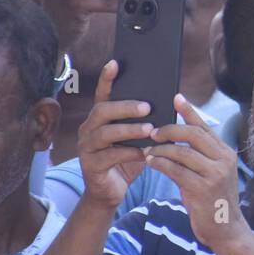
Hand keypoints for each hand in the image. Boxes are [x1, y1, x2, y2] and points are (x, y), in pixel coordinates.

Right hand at [77, 60, 154, 209]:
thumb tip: (167, 104)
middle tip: (147, 107)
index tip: (115, 63)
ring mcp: (86, 146)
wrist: (110, 192)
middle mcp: (89, 128)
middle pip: (103, 110)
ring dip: (129, 130)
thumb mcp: (136, 140)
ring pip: (105, 133)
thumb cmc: (126, 160)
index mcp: (100, 118)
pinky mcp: (90, 165)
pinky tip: (144, 154)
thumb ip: (144, 123)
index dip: (107, 78)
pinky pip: (109, 155)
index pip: (102, 94)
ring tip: (149, 129)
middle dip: (125, 107)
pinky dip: (128, 153)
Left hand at [144, 95, 250, 250]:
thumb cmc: (213, 200)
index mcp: (226, 153)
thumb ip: (199, 156)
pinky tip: (151, 162)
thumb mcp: (211, 174)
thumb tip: (176, 137)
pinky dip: (161, 164)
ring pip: (182, 152)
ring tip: (148, 148)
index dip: (189, 111)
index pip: (205, 126)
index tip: (176, 97)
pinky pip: (176, 170)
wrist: (226, 230)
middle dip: (170, 130)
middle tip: (153, 131)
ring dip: (161, 149)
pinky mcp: (202, 189)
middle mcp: (223, 160)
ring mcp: (214, 175)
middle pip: (193, 134)